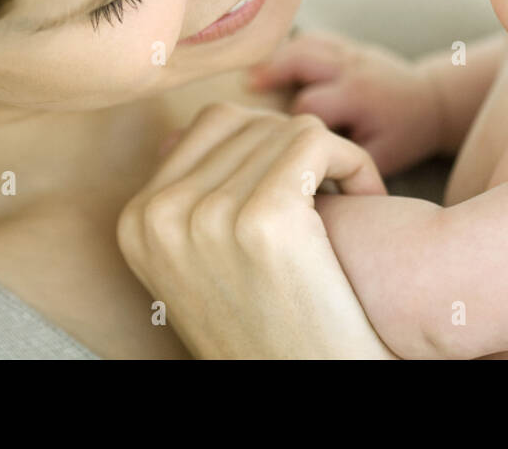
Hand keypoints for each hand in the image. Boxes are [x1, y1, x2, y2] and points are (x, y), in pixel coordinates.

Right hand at [116, 102, 397, 358]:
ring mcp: (208, 216)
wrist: (312, 385)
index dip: (271, 149)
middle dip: (300, 151)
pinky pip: (317, 142)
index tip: (300, 193)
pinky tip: (369, 200)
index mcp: (138, 221)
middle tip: (333, 200)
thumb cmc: (271, 327)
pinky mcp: (265, 219)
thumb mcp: (200, 266)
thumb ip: (185, 202)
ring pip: (288, 129)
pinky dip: (353, 163)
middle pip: (251, 122)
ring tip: (348, 208)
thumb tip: (180, 131)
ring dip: (331, 159)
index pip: (213, 125)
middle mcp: (160, 215)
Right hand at [246, 31, 446, 176]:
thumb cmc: (404, 135)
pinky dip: (289, 47)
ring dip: (276, 57)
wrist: (433, 102)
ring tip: (249, 76)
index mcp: (357, 95)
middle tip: (245, 86)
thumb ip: (345, 167)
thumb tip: (305, 179)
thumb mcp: (381, 158)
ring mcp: (349, 51)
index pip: (308, 103)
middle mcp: (351, 67)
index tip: (274, 137)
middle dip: (273, 72)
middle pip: (301, 59)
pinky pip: (313, 38)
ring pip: (305, 43)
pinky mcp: (347, 45)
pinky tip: (269, 62)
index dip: (287, 122)